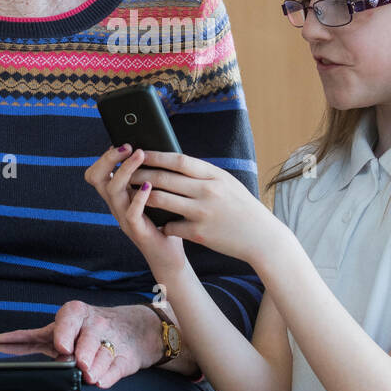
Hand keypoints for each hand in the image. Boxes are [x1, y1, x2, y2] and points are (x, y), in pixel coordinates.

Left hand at [0, 302, 160, 388]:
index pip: (68, 319)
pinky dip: (108, 377)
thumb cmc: (87, 329)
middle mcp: (95, 324)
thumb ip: (30, 337)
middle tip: (79, 364)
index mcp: (75, 313)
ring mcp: (113, 340)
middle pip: (88, 340)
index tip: (61, 347)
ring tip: (89, 375)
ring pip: (103, 356)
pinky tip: (101, 381)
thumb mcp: (59, 328)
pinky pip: (116, 369)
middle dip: (83, 353)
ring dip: (94, 369)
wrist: (133, 329)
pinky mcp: (126, 358)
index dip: (65, 334)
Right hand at [85, 144, 186, 273]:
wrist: (168, 256)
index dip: (104, 158)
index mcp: (118, 196)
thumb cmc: (163, 220)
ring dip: (125, 170)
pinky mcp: (136, 231)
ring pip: (113, 191)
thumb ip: (147, 176)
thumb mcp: (152, 194)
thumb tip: (154, 147)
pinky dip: (139, 197)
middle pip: (97, 178)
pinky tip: (149, 186)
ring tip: (139, 155)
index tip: (120, 143)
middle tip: (126, 146)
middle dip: (108, 159)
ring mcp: (123, 219)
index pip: (96, 174)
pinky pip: (130, 213)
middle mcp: (115, 206)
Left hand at [123, 149, 280, 265]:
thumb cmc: (242, 208)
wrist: (262, 237)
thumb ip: (204, 175)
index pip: (178, 160)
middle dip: (143, 174)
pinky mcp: (199, 234)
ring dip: (144, 197)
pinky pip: (170, 225)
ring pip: (161, 200)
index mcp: (214, 175)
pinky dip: (161, 223)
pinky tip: (156, 222)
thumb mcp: (227, 184)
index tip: (140, 152)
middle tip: (128, 173)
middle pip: (165, 178)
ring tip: (134, 194)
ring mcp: (202, 213)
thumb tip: (177, 163)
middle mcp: (207, 191)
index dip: (156, 155)